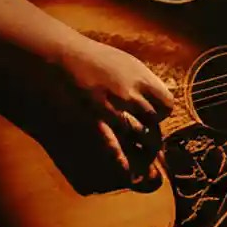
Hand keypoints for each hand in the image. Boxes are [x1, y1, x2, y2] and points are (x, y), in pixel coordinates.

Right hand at [54, 36, 173, 182]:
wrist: (59, 56)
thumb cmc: (92, 59)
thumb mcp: (124, 62)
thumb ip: (143, 80)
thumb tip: (160, 94)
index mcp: (140, 76)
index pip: (166, 104)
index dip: (161, 113)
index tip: (152, 116)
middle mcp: (130, 92)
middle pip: (153, 121)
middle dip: (150, 130)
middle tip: (144, 136)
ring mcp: (112, 107)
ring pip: (138, 134)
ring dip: (139, 144)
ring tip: (137, 151)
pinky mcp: (94, 118)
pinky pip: (112, 143)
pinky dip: (120, 158)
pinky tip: (125, 169)